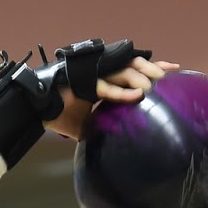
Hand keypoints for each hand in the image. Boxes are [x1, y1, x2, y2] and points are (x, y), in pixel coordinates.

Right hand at [46, 56, 181, 140]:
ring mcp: (92, 76)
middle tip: (169, 76)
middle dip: (153, 69)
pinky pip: (107, 87)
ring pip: (123, 71)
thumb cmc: (57, 114)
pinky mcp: (83, 83)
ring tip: (157, 88)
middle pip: (133, 65)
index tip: (172, 72)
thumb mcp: (84, 124)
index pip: (132, 70)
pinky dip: (123, 92)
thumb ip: (99, 126)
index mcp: (103, 79)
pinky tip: (139, 96)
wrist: (35, 111)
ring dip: (142, 79)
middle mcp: (100, 73)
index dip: (152, 69)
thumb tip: (108, 142)